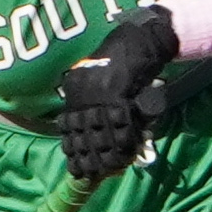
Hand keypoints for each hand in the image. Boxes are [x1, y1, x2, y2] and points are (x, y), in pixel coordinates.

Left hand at [58, 5, 178, 178]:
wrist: (142, 38)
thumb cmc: (122, 60)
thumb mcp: (98, 79)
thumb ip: (93, 103)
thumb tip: (92, 132)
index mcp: (75, 87)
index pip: (69, 125)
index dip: (73, 148)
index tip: (75, 166)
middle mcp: (84, 90)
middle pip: (84, 131)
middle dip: (89, 155)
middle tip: (92, 173)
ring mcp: (102, 91)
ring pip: (103, 131)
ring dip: (108, 153)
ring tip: (110, 170)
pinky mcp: (122, 92)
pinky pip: (123, 123)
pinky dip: (127, 141)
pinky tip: (128, 154)